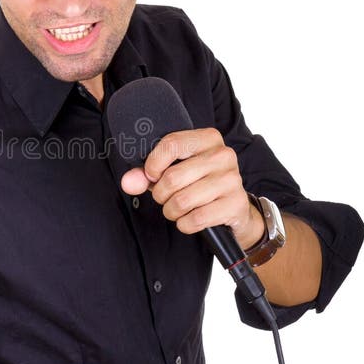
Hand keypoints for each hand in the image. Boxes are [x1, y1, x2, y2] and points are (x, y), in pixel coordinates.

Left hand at [120, 127, 263, 249]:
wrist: (234, 208)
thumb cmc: (199, 184)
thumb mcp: (173, 172)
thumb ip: (146, 174)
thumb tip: (129, 182)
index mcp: (208, 138)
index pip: (171, 144)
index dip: (153, 164)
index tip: (151, 175)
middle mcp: (223, 155)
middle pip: (172, 177)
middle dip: (160, 194)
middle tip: (164, 197)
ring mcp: (232, 179)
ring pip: (182, 201)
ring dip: (171, 211)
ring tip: (176, 208)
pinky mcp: (235, 204)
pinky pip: (195, 219)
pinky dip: (185, 224)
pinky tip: (189, 219)